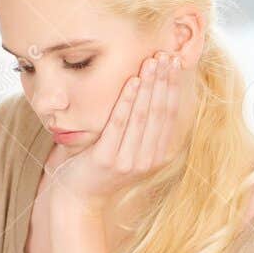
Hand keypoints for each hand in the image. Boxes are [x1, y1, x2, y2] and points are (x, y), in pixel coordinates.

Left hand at [48, 51, 181, 207]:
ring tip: (152, 61)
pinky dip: (127, 101)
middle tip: (167, 54)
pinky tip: (132, 81)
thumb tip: (154, 92)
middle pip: (160, 112)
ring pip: (143, 115)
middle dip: (164, 81)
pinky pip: (119, 124)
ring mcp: (128, 161)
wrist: (78, 198)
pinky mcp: (108, 159)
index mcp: (158, 156)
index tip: (175, 62)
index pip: (170, 114)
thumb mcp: (129, 149)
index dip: (173, 86)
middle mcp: (148, 159)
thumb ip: (143, 129)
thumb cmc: (101, 168)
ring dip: (149, 85)